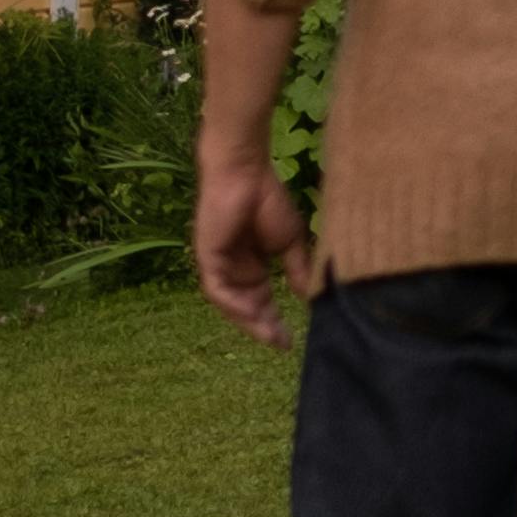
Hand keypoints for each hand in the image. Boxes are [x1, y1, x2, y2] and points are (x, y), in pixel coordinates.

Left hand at [194, 155, 313, 344]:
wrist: (246, 173)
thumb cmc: (268, 201)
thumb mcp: (290, 243)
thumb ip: (296, 270)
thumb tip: (310, 297)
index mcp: (253, 265)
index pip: (261, 301)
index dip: (275, 320)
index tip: (291, 339)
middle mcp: (235, 270)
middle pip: (247, 307)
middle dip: (263, 327)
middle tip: (282, 344)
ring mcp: (219, 265)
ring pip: (231, 303)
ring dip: (250, 321)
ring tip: (271, 335)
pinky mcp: (207, 258)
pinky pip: (218, 289)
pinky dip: (234, 304)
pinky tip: (253, 313)